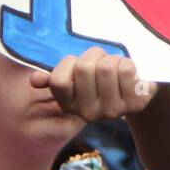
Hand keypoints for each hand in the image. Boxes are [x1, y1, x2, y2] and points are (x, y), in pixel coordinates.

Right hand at [30, 47, 158, 121]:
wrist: (136, 91)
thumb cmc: (101, 79)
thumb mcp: (76, 79)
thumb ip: (55, 77)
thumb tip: (34, 80)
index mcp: (68, 105)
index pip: (58, 80)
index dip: (69, 62)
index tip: (78, 62)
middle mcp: (88, 113)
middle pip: (84, 68)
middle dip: (94, 55)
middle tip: (102, 60)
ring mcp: (112, 111)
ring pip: (106, 66)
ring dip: (112, 58)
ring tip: (115, 66)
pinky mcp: (134, 104)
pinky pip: (126, 69)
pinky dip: (127, 62)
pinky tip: (128, 72)